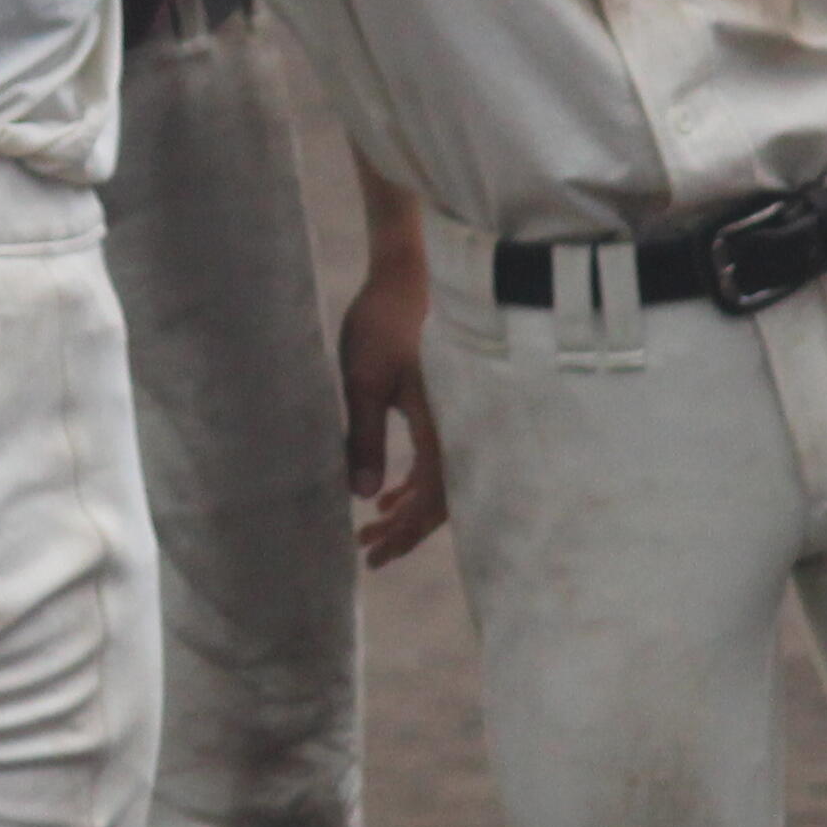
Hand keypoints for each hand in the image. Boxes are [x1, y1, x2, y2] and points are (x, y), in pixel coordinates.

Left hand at [340, 261, 447, 567]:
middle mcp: (463, 425)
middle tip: (367, 552)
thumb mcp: (363, 380)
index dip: (404, 533)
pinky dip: (416, 483)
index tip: (371, 555)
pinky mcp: (450, 406)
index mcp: (447, 422)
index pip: (432, 498)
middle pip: (443, 499)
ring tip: (370, 528)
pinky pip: (441, 460)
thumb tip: (363, 496)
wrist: (409, 271)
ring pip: (442, 482)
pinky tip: (386, 494)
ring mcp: (461, 415)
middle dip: (406, 531)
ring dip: (409, 509)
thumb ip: (365, 438)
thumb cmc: (384, 320)